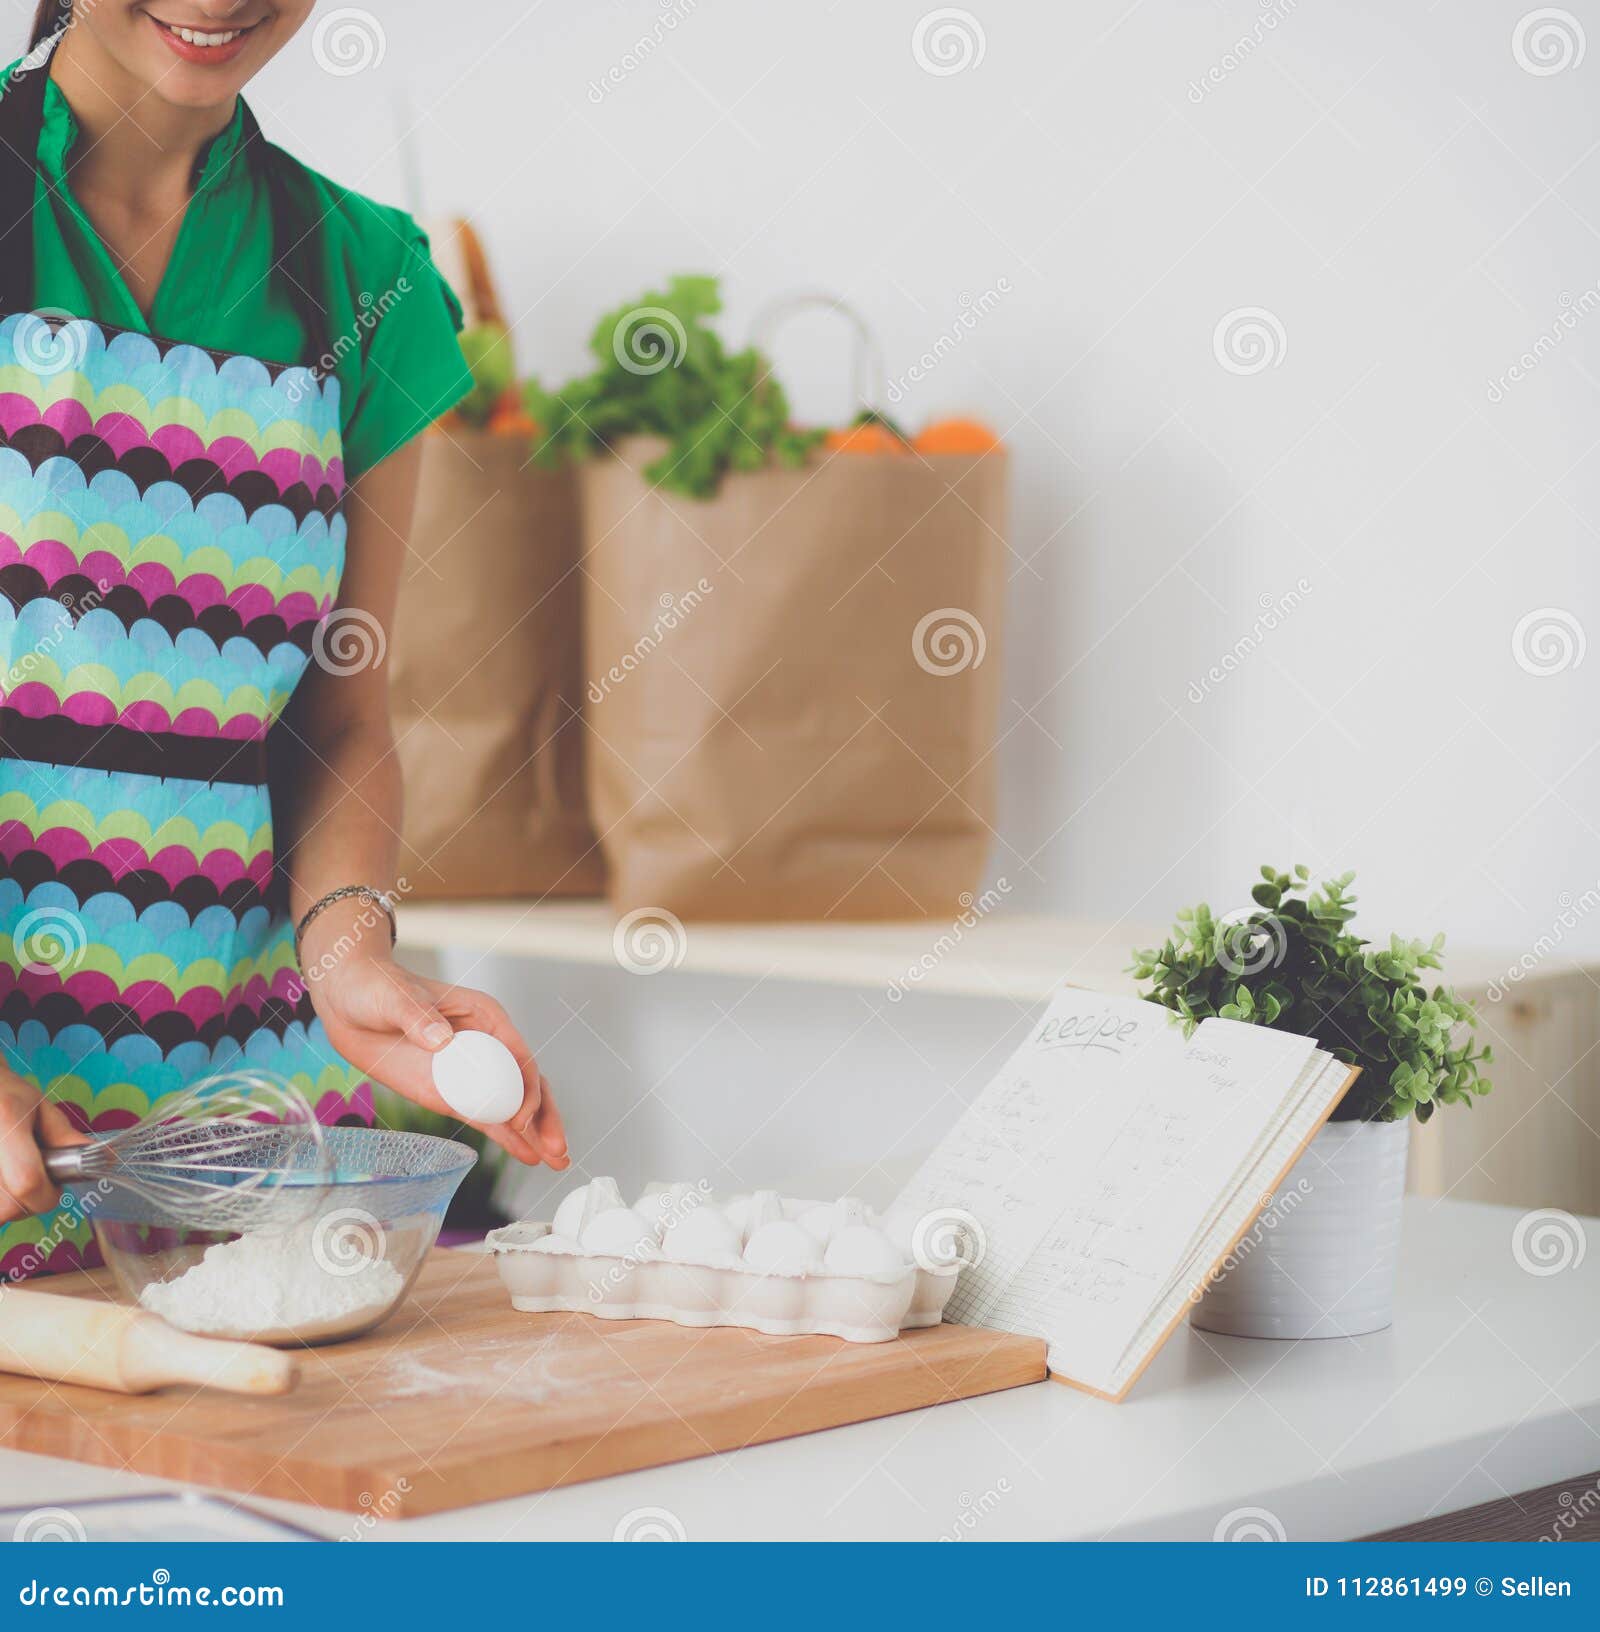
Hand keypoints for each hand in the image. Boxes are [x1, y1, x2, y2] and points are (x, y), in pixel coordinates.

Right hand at [0, 1071, 89, 1223]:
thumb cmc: (5, 1096)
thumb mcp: (39, 1108)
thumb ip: (65, 1138)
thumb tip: (103, 1159)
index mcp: (7, 1124)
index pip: (28, 1182)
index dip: (47, 1194)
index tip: (55, 1187)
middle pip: (7, 1208)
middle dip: (27, 1204)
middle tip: (32, 1182)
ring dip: (7, 1205)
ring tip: (12, 1178)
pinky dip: (0, 1198)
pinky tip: (2, 1181)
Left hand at [304, 950, 567, 1169]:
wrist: (345, 1000)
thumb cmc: (376, 985)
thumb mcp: (395, 996)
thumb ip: (419, 1017)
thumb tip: (441, 1040)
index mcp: (485, 1017)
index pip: (518, 1057)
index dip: (526, 1089)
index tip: (521, 1119)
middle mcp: (485, 1047)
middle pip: (526, 1085)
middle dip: (545, 1118)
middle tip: (558, 1149)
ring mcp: (467, 1072)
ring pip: (510, 1106)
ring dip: (532, 1134)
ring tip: (556, 1162)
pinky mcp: (446, 1092)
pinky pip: (481, 1116)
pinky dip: (503, 1135)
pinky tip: (525, 1154)